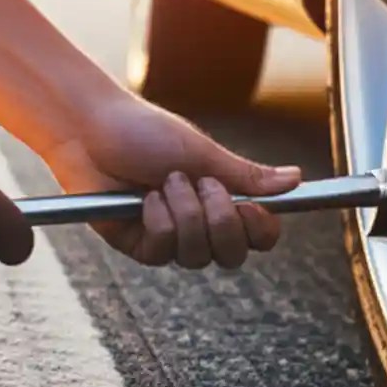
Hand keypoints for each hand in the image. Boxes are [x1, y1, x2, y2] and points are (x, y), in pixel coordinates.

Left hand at [41, 93, 301, 268]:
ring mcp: (169, 237)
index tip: (253, 208)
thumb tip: (295, 179)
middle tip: (203, 184)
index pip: (259, 235)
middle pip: (233, 255)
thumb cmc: (144, 132)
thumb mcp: (203, 153)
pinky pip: (163, 251)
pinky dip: (158, 220)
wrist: (91, 130)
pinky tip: (143, 198)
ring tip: (164, 181)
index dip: (261, 229)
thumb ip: (247, 175)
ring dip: (185, 213)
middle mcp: (199, 223)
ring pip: (197, 256)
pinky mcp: (138, 246)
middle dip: (221, 221)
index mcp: (220, 199)